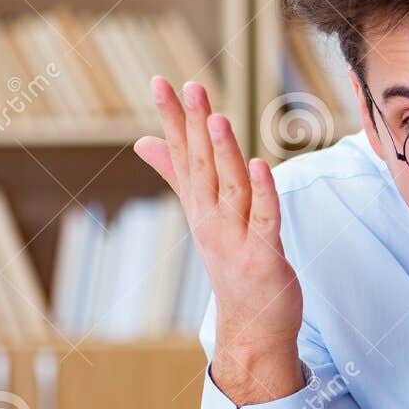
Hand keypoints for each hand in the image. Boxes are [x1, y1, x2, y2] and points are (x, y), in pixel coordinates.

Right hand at [134, 77, 304, 403]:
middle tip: (189, 86)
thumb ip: (178, 176)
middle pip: (201, 165)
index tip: (161, 82)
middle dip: (195, 125)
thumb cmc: (233, 264)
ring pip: (229, 188)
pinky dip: (263, 192)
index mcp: (199, 207)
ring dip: (223, 153)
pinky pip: (264, 219)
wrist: (252, 327)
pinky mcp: (263, 256)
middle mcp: (211, 219)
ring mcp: (235, 238)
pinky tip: (260, 165)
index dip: (173, 118)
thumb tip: (144, 141)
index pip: (181, 155)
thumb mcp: (203, 217)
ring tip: (217, 118)